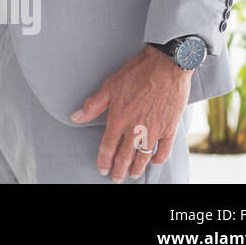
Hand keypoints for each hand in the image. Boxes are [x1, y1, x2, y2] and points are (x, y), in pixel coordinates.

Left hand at [71, 46, 192, 181]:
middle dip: (119, 169)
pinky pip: (164, 150)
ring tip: (133, 174)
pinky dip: (158, 158)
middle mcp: (135, 129)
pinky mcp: (170, 128)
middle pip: (125, 156)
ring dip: (137, 167)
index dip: (104, 160)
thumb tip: (76, 117)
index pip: (108, 147)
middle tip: (116, 178)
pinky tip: (154, 161)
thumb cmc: (136, 73)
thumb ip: (93, 105)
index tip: (102, 169)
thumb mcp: (109, 86)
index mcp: (118, 119)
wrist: (165, 66)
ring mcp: (154, 130)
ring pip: (144, 156)